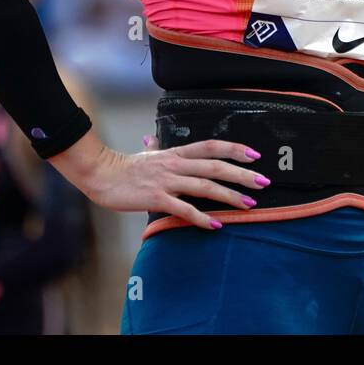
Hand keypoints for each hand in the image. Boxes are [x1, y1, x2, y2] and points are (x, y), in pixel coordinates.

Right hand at [56, 129, 268, 229]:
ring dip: (229, 196)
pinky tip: (217, 225)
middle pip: (215, 166)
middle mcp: (175, 164)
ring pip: (205, 186)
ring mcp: (166, 181)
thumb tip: (151, 139)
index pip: (210, 146)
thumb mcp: (143, 154)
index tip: (254, 155)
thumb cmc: (122, 167)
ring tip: (249, 204)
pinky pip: (184, 209)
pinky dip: (202, 217)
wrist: (100, 175)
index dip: (233, 149)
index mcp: (175, 154)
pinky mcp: (156, 198)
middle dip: (242, 174)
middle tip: (263, 182)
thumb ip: (153, 148)